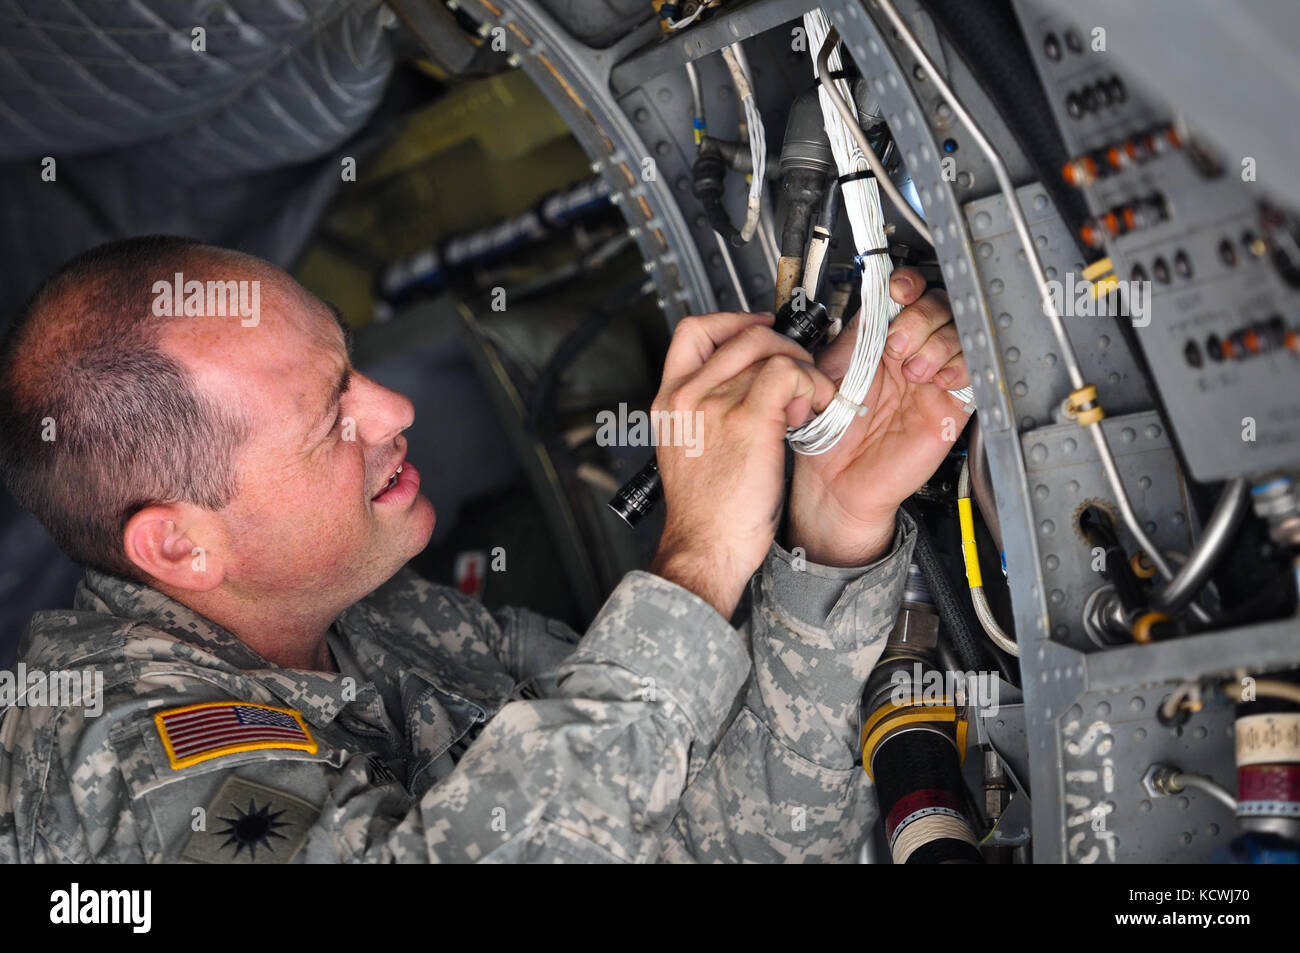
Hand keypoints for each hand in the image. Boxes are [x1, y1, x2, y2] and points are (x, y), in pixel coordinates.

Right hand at [649, 312, 835, 616]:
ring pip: (771, 351)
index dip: (734, 322)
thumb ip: (705, 413)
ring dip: (803, 371)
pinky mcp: (749, 419)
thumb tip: (742, 387)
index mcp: (670, 400)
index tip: (760, 331)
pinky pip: (788, 373)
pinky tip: (810, 411)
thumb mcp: (687, 451)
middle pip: (742, 334)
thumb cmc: (705, 512)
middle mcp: (688, 395)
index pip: (694, 330)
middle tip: (800, 374)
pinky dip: (810, 384)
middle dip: (783, 346)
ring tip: (808, 403)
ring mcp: (716, 404)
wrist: (705, 547)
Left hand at [788, 267, 970, 566]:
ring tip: (914, 372)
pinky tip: (937, 382)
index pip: (908, 293)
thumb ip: (853, 336)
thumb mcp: (830, 373)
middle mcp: (909, 352)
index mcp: (879, 338)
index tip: (899, 292)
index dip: (909, 285)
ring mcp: (932, 376)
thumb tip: (872, 300)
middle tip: (898, 347)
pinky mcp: (951, 404)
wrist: (837, 480)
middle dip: (922, 317)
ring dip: (939, 343)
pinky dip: (962, 367)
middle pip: (940, 304)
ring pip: (961, 332)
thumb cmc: (830, 431)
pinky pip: (975, 371)